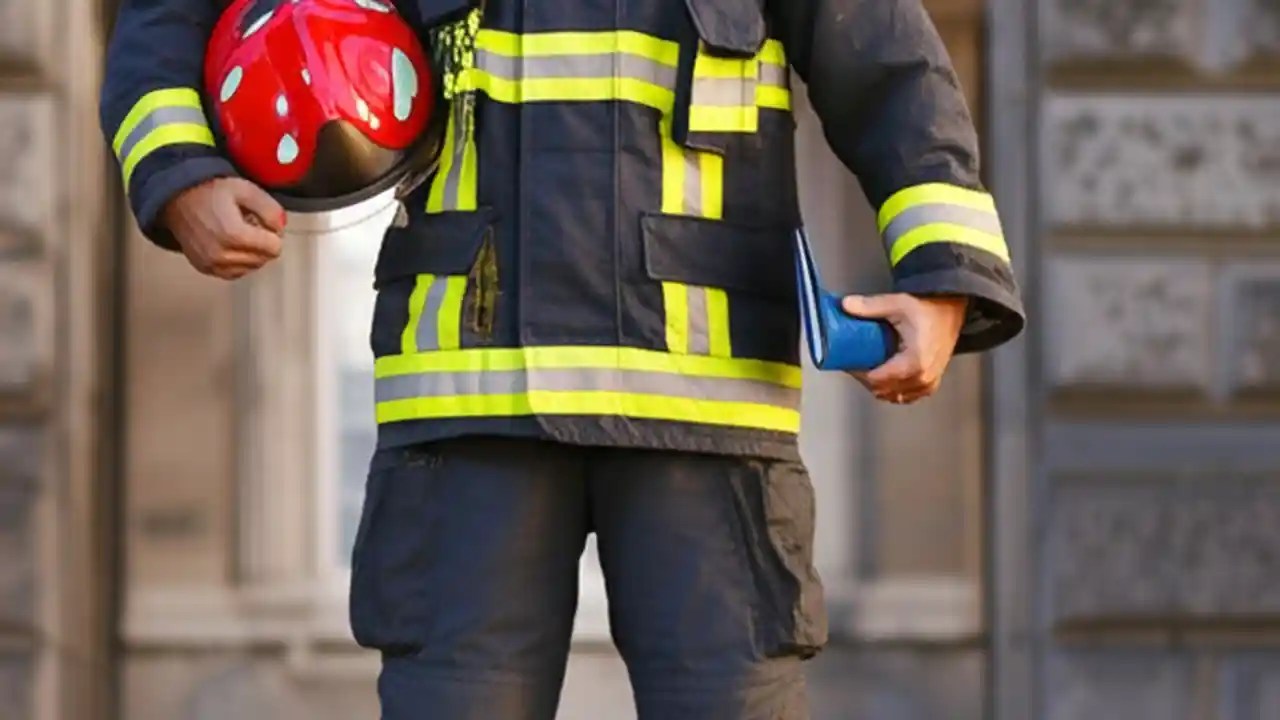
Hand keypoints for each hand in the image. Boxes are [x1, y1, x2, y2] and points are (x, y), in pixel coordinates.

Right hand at [161, 177, 286, 279]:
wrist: (177, 197)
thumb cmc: (211, 191)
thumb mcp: (246, 189)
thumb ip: (270, 209)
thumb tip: (281, 228)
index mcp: (233, 234)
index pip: (274, 248)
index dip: (273, 232)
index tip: (262, 221)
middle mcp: (221, 254)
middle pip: (263, 259)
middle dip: (263, 243)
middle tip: (250, 224)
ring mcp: (211, 264)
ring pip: (251, 268)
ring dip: (252, 253)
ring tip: (239, 233)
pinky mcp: (205, 268)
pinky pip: (235, 273)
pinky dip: (240, 262)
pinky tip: (232, 244)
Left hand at [842, 293, 967, 405]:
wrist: (951, 312)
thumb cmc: (928, 309)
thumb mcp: (897, 303)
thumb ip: (870, 306)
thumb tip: (846, 305)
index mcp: (914, 362)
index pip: (876, 380)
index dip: (858, 372)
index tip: (848, 361)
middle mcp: (923, 377)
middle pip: (882, 390)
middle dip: (865, 378)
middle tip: (856, 362)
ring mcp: (928, 383)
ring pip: (893, 396)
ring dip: (879, 386)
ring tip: (870, 368)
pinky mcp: (931, 384)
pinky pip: (906, 396)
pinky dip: (893, 390)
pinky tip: (886, 377)